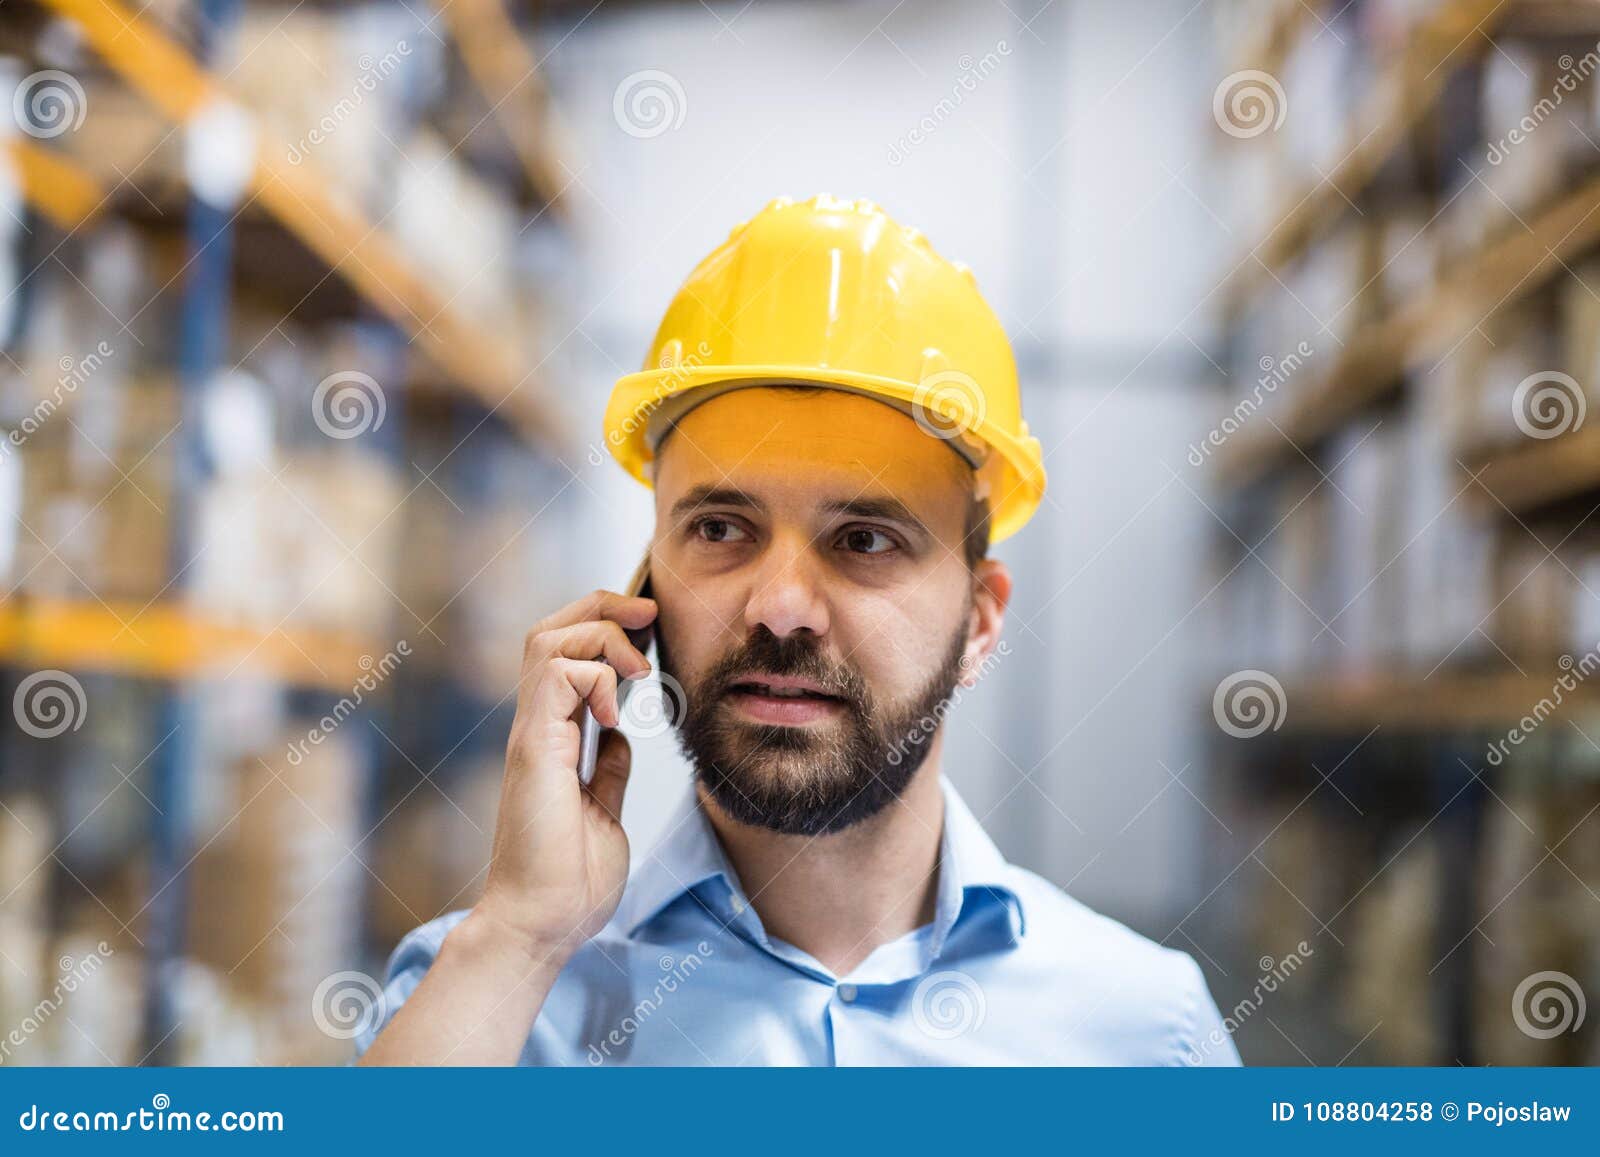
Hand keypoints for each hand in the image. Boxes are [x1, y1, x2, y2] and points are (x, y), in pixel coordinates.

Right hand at [474, 589, 656, 963]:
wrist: (542, 926)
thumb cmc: (567, 883)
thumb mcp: (606, 813)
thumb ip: (608, 772)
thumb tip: (620, 740)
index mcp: (554, 739)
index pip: (567, 655)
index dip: (605, 628)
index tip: (649, 630)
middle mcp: (538, 728)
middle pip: (550, 630)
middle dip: (600, 606)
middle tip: (647, 612)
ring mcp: (532, 735)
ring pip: (547, 639)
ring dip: (599, 634)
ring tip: (636, 665)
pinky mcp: (533, 749)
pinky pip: (556, 675)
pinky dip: (593, 674)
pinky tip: (615, 709)